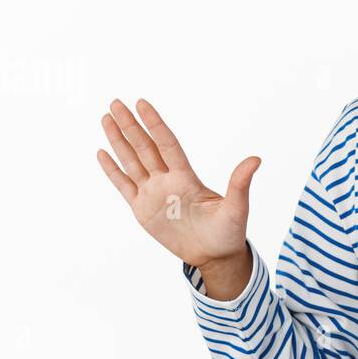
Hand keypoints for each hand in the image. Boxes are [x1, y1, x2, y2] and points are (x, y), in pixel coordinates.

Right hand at [96, 98, 260, 271]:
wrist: (215, 256)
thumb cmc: (229, 232)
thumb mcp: (237, 208)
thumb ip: (240, 183)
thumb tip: (256, 160)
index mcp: (187, 177)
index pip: (167, 143)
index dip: (154, 124)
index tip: (141, 103)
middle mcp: (167, 180)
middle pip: (144, 147)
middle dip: (130, 125)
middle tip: (115, 102)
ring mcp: (153, 193)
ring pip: (131, 161)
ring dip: (118, 141)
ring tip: (106, 118)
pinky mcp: (142, 210)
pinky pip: (124, 185)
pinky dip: (112, 170)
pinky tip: (102, 152)